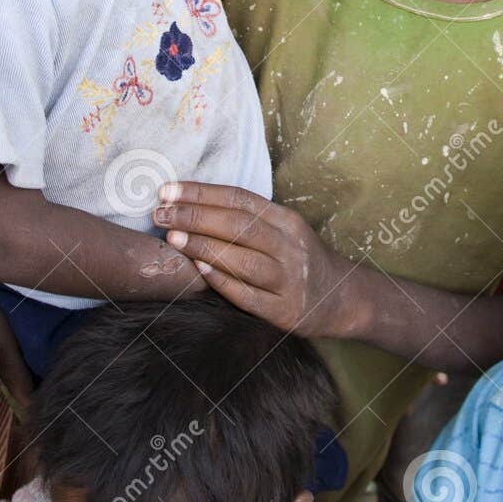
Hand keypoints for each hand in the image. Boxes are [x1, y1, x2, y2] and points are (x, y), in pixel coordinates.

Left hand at [154, 183, 355, 337]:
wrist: (341, 299)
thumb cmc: (299, 259)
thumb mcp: (285, 231)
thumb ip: (249, 219)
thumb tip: (192, 204)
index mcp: (287, 221)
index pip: (240, 200)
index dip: (202, 193)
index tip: (168, 190)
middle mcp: (290, 247)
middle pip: (238, 226)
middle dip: (194, 216)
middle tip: (161, 213)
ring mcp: (288, 280)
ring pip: (242, 259)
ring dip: (203, 246)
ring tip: (171, 237)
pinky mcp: (284, 311)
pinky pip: (247, 295)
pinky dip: (221, 280)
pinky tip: (199, 269)